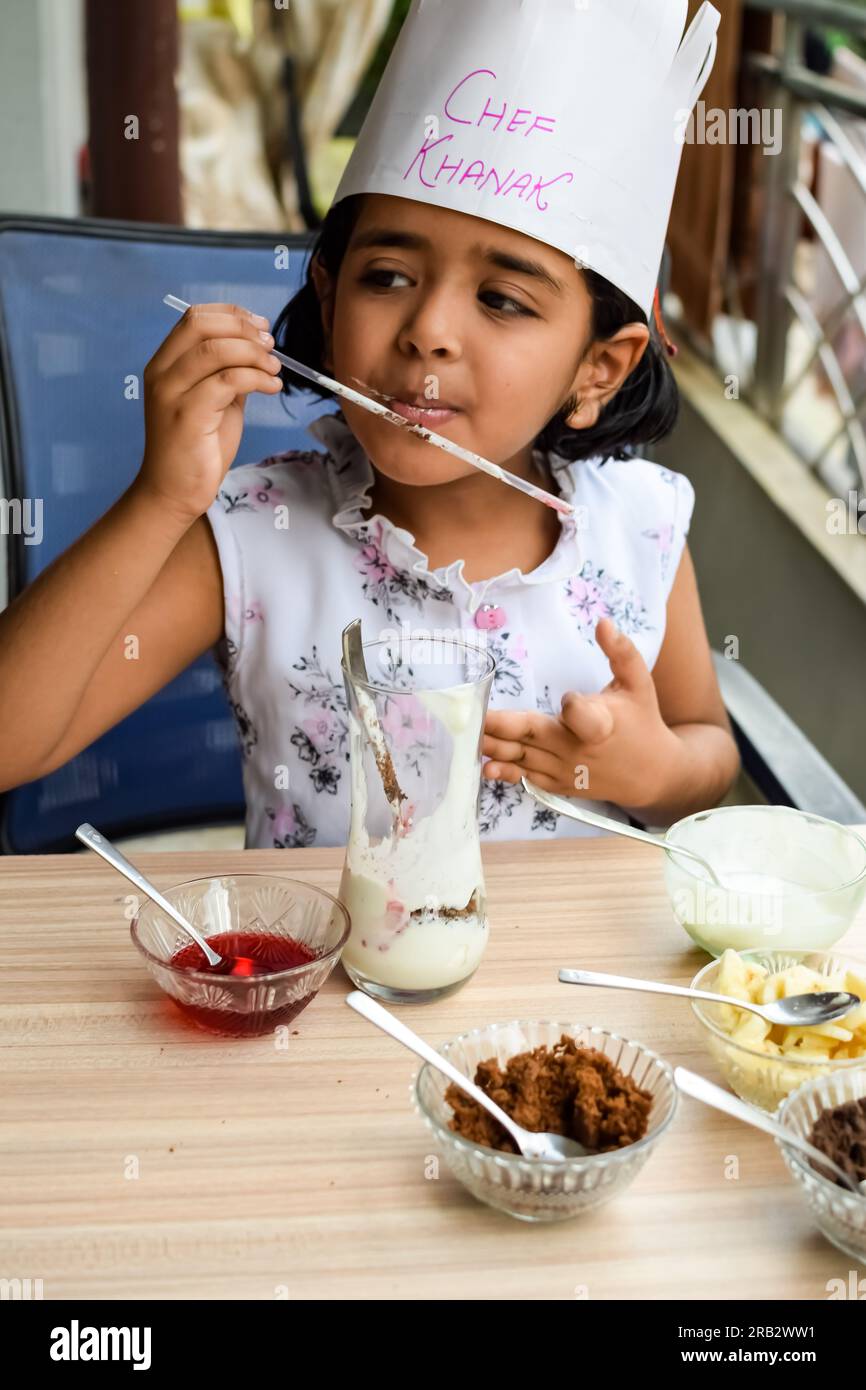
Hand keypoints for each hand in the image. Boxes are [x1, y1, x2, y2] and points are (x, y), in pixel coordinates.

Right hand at [135, 302, 283, 526]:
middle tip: (270, 345)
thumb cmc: (197, 447)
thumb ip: (228, 372)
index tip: (260, 326)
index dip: (232, 315)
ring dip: (254, 354)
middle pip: (202, 325)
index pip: (194, 317)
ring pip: (216, 351)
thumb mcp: (216, 401)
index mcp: (164, 364)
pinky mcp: (188, 415)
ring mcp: (171, 393)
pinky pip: (228, 381)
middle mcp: (162, 373)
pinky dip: (257, 378)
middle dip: (243, 329)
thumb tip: (258, 347)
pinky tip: (271, 387)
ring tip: (275, 369)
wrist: (175, 491)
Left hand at [481, 617, 683, 809]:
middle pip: (536, 736)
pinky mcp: (559, 783)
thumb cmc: (642, 721)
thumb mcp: (639, 684)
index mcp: (603, 724)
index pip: (581, 716)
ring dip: (496, 747)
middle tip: (476, 716)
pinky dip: (507, 773)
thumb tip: (603, 622)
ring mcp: (566, 769)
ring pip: (524, 757)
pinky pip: (527, 778)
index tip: (569, 698)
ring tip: (470, 734)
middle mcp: (580, 749)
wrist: (651, 774)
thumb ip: (622, 652)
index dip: (574, 707)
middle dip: (503, 726)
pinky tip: (486, 767)